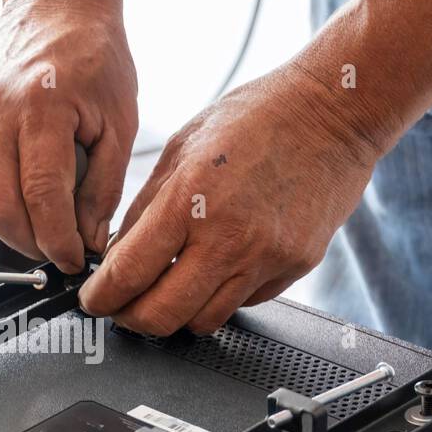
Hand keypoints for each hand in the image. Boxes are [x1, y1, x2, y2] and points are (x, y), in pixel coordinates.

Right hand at [0, 0, 138, 272]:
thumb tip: (90, 241)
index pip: (42, 199)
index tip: (74, 259)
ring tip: (47, 222)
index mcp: (41, 106)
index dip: (59, 241)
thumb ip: (105, 188)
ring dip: (14, 222)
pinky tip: (27, 178)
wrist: (55, 0)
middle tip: (56, 252)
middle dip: (29, 245)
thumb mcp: (120, 122)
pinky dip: (2, 189)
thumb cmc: (94, 52)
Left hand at [79, 63, 380, 334]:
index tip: (94, 299)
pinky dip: (219, 297)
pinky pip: (242, 303)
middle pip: (162, 316)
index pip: (128, 274)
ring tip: (167, 292)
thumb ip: (146, 206)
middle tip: (122, 309)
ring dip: (176, 315)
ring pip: (203, 322)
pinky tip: (215, 270)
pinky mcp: (293, 268)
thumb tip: (116, 255)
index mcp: (190, 199)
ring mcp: (265, 258)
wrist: (336, 110)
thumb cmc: (260, 116)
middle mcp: (228, 236)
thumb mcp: (183, 147)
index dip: (101, 297)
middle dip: (131, 320)